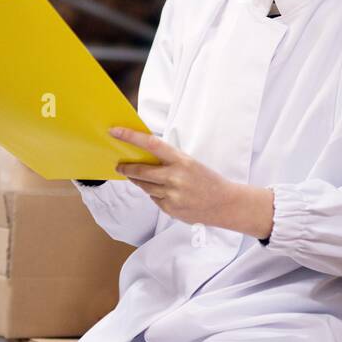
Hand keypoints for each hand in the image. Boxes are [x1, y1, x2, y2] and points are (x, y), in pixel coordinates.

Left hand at [109, 126, 273, 238]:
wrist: (225, 204)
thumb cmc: (207, 180)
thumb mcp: (190, 163)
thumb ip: (169, 160)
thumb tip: (144, 158)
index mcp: (181, 160)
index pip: (151, 144)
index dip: (131, 137)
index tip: (116, 132)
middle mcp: (175, 177)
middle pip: (140, 171)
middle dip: (126, 168)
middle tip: (119, 165)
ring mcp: (172, 195)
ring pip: (144, 186)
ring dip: (138, 181)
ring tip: (136, 176)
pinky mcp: (170, 209)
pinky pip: (154, 198)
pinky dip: (154, 193)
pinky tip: (162, 191)